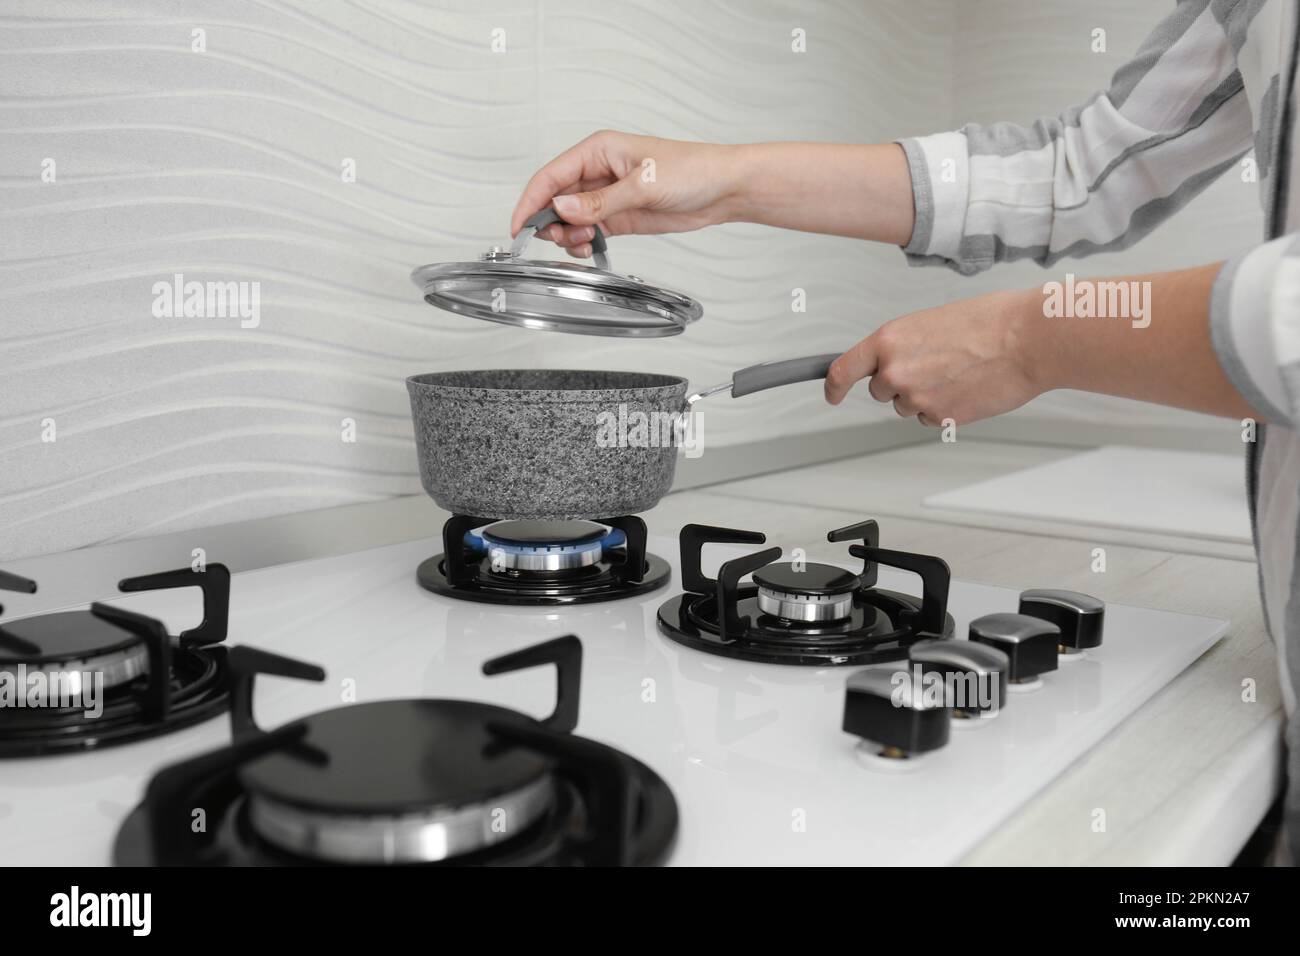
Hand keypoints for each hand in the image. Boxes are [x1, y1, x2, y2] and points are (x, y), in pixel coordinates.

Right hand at [510, 131, 742, 257]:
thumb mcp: (643, 184)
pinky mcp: (618, 216)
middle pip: (555, 199)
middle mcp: (598, 172)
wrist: (723, 189)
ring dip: (567, 235)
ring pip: (569, 218)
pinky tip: (589, 248)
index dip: (530, 202)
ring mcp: (607, 196)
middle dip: (549, 223)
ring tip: (581, 244)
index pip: (550, 176)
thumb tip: (563, 208)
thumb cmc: (692, 170)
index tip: (519, 228)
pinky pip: (588, 231)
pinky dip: (582, 243)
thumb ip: (601, 201)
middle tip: (560, 240)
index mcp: (598, 150)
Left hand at [824, 289, 1043, 425]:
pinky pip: (930, 418)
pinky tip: (967, 388)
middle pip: (881, 392)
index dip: (834, 386)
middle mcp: (896, 371)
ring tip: (958, 373)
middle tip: (935, 365)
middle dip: (901, 383)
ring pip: (907, 407)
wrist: (1027, 339)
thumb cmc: (990, 322)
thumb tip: (894, 362)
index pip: (843, 370)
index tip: (832, 394)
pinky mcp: (940, 418)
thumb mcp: (931, 322)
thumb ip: (904, 345)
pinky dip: (945, 408)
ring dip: (925, 395)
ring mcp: (917, 398)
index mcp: (889, 340)